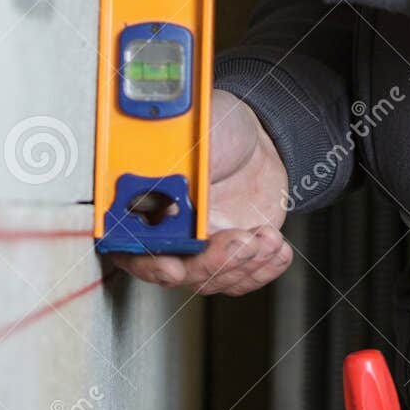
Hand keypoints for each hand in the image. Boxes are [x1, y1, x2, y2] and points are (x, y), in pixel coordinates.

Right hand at [106, 90, 293, 294]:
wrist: (257, 138)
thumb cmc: (218, 130)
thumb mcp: (196, 138)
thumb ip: (176, 163)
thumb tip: (163, 183)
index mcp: (147, 204)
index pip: (132, 246)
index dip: (148, 263)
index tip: (172, 266)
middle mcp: (169, 233)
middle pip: (177, 270)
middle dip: (212, 263)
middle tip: (242, 243)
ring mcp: (201, 247)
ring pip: (212, 279)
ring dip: (243, 265)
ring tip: (267, 237)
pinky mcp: (231, 255)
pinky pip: (242, 277)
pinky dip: (262, 269)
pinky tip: (277, 249)